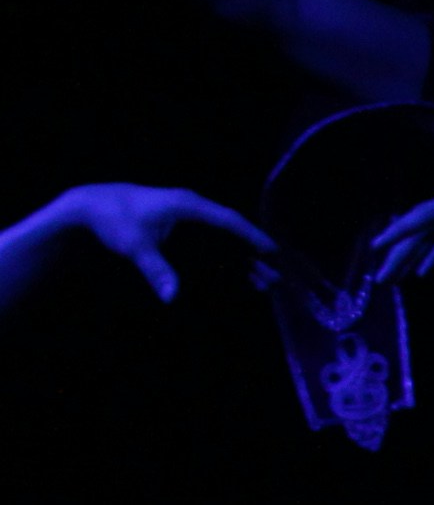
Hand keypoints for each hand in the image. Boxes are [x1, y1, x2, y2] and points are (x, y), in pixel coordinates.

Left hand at [36, 184, 276, 300]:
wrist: (90, 206)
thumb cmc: (114, 220)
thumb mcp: (135, 246)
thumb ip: (156, 270)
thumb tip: (171, 298)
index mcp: (188, 206)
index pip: (229, 221)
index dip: (252, 236)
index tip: (273, 251)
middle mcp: (192, 210)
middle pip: (230, 233)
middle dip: (252, 256)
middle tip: (273, 277)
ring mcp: (185, 218)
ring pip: (221, 241)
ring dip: (239, 261)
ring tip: (260, 282)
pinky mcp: (176, 228)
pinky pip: (208, 244)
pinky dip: (222, 259)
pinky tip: (231, 276)